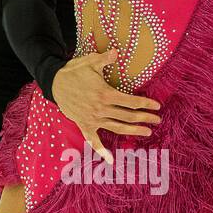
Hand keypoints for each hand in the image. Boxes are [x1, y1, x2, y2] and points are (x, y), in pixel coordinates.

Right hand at [51, 48, 162, 163]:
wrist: (54, 83)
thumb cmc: (74, 72)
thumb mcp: (90, 62)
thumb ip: (105, 58)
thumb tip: (116, 51)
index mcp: (105, 94)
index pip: (131, 101)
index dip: (146, 104)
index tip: (156, 106)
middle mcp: (101, 109)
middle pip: (128, 116)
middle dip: (145, 118)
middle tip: (157, 119)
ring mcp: (93, 119)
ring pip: (118, 128)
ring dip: (134, 131)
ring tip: (148, 131)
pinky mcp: (84, 125)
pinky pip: (94, 141)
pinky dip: (101, 151)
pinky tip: (110, 160)